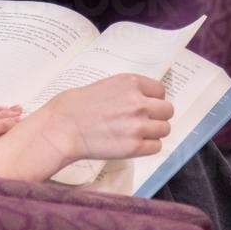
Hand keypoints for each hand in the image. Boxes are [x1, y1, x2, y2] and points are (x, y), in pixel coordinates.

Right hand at [48, 73, 173, 164]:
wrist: (63, 127)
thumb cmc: (79, 105)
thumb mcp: (107, 85)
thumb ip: (129, 91)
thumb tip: (147, 100)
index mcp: (131, 82)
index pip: (160, 91)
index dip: (154, 99)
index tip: (147, 105)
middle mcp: (139, 102)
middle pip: (167, 110)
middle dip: (157, 116)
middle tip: (143, 121)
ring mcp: (138, 125)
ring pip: (165, 129)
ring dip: (153, 132)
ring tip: (136, 133)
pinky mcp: (135, 146)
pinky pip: (156, 146)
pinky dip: (147, 146)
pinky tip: (132, 143)